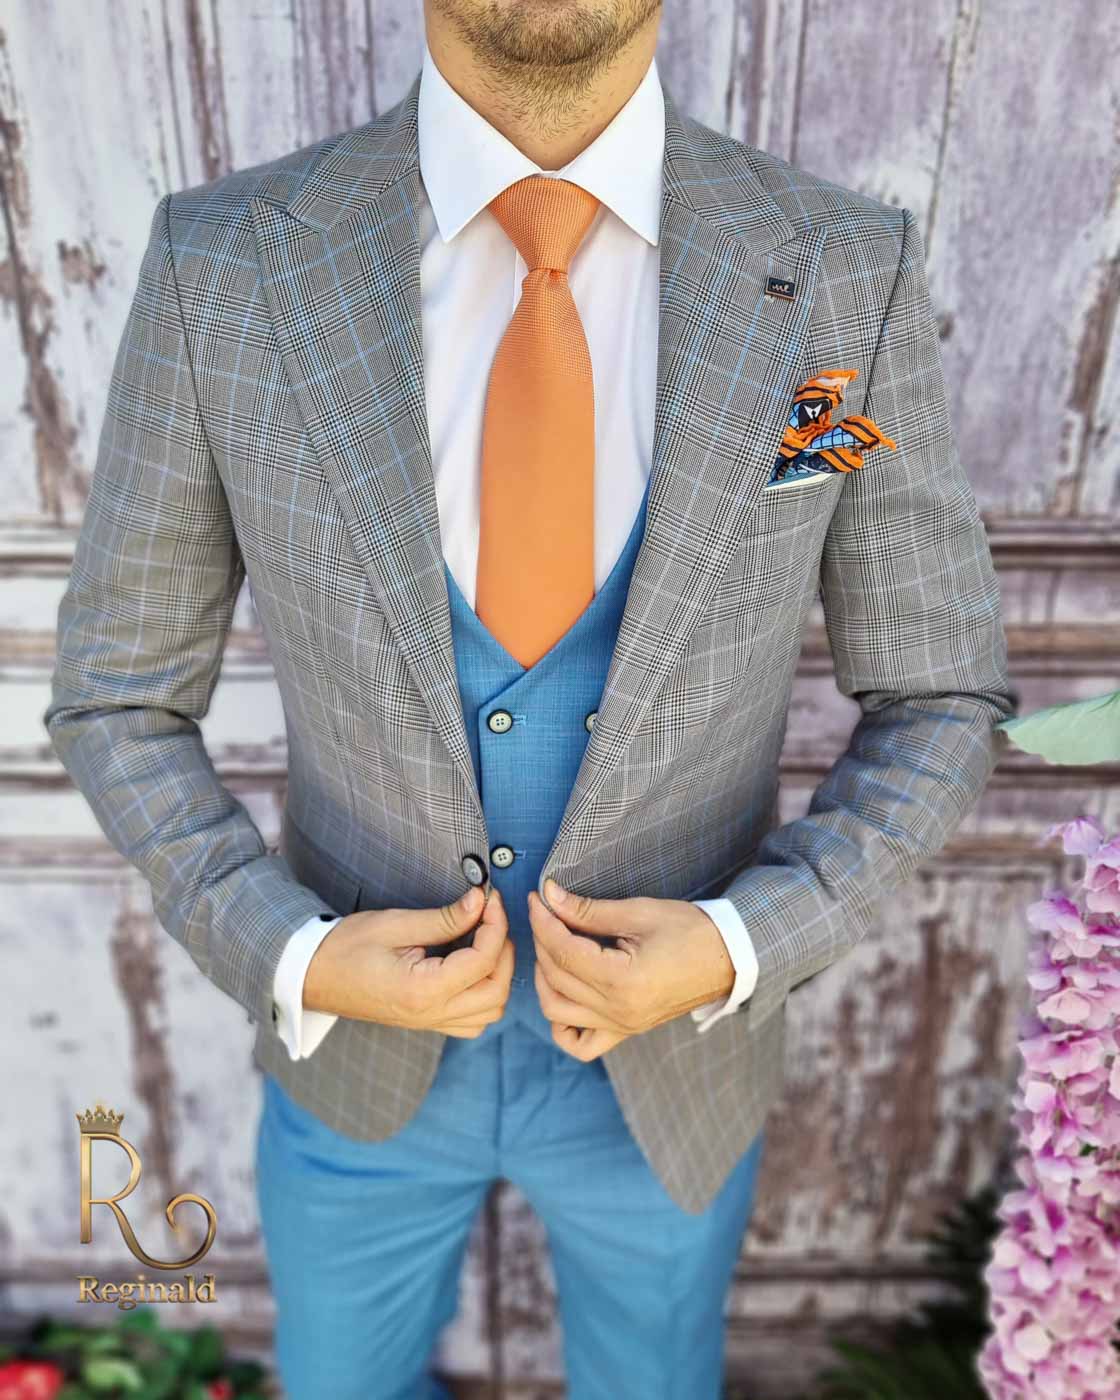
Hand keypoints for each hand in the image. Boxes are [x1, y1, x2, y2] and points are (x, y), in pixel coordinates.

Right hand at [303, 884, 512, 1036]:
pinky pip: (472, 1020)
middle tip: (491, 917)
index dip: (496, 925)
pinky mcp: (427, 1021)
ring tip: (485, 940)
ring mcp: (430, 1023)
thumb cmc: (346, 947)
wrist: (311, 976)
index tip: (490, 899)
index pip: (482, 961)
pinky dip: (484, 995)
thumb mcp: (395, 924)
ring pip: (490, 1011)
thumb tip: (481, 901)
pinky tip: (472, 966)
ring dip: (498, 975)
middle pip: (496, 991)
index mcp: (423, 991)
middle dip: (503, 951)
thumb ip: (444, 917)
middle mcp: (431, 1014)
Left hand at [527, 879, 734, 1060]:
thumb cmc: (690, 931)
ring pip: (556, 1012)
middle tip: (547, 912)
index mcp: (623, 981)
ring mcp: (621, 1026)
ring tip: (553, 947)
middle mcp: (619, 1012)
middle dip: (542, 940)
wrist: (729, 958)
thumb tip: (549, 895)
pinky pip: (580, 1044)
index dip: (543, 921)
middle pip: (555, 977)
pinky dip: (562, 1025)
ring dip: (544, 978)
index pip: (563, 951)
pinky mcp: (625, 1031)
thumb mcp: (639, 913)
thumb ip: (588, 910)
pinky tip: (564, 993)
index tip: (537, 898)